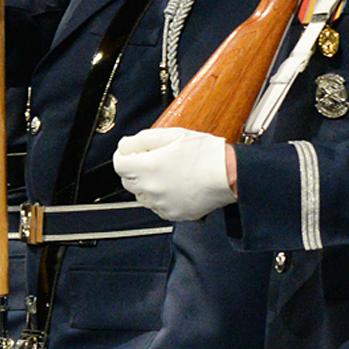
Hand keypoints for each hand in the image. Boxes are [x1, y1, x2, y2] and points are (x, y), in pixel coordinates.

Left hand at [114, 127, 236, 223]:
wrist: (229, 174)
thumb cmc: (207, 154)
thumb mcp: (173, 134)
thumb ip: (142, 138)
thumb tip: (125, 145)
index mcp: (147, 167)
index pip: (118, 163)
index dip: (125, 154)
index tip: (132, 152)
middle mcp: (150, 189)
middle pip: (128, 180)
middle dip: (136, 169)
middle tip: (155, 159)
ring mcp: (160, 204)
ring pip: (142, 195)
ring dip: (148, 184)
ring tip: (169, 173)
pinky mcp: (171, 214)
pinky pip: (157, 206)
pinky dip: (161, 197)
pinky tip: (176, 185)